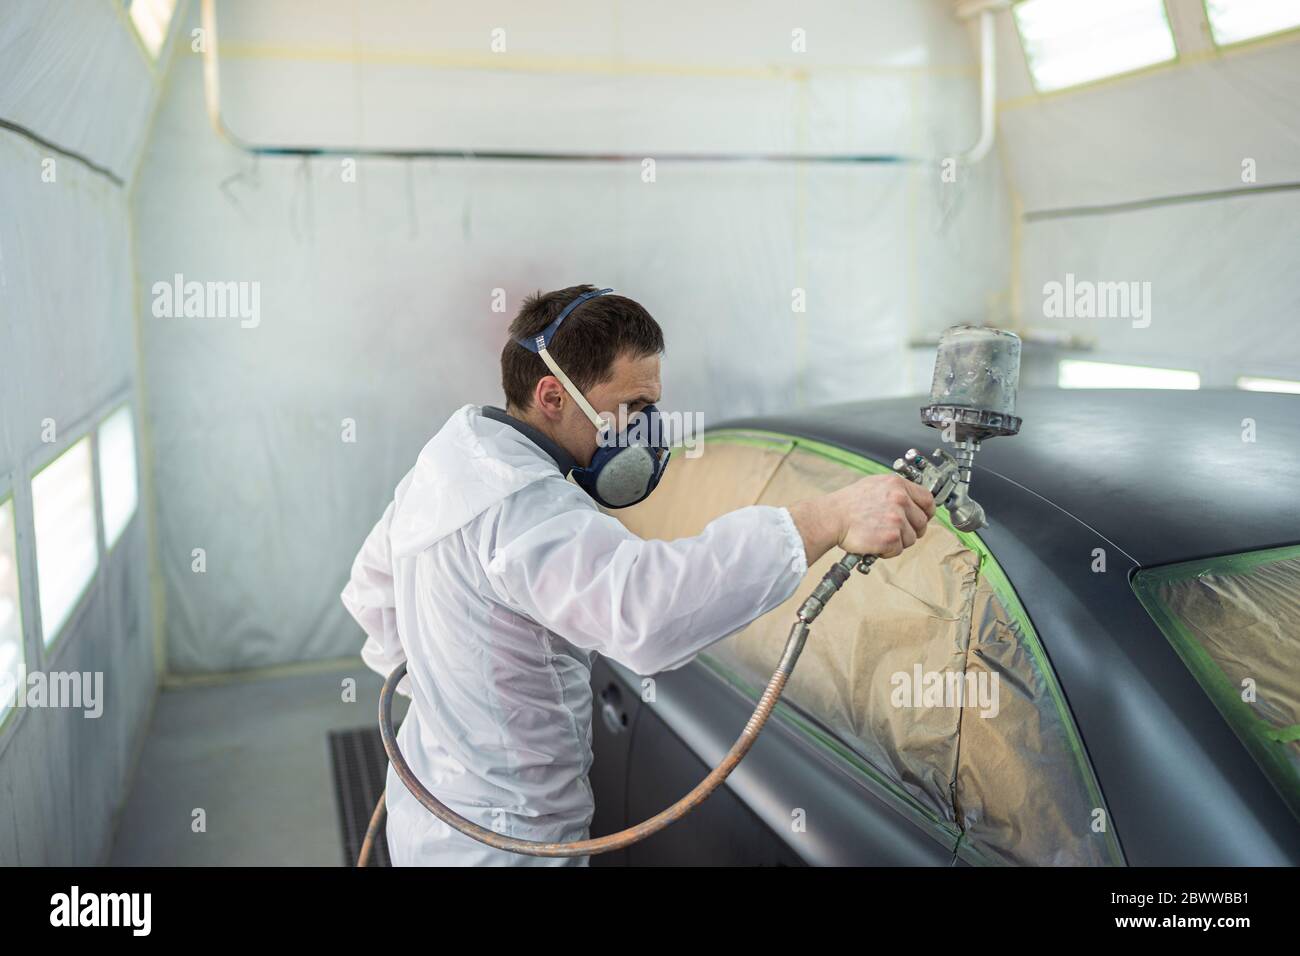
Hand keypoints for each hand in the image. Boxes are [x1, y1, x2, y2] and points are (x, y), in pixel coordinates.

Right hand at [788, 474, 934, 565]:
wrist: (831, 518)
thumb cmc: (848, 504)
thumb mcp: (874, 486)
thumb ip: (895, 491)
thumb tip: (911, 500)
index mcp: (897, 485)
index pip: (928, 499)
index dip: (927, 512)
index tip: (922, 518)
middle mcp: (900, 500)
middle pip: (922, 522)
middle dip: (911, 530)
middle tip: (895, 532)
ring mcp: (896, 519)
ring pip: (911, 538)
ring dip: (897, 541)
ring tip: (878, 535)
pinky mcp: (891, 538)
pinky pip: (898, 550)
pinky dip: (887, 551)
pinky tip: (873, 542)